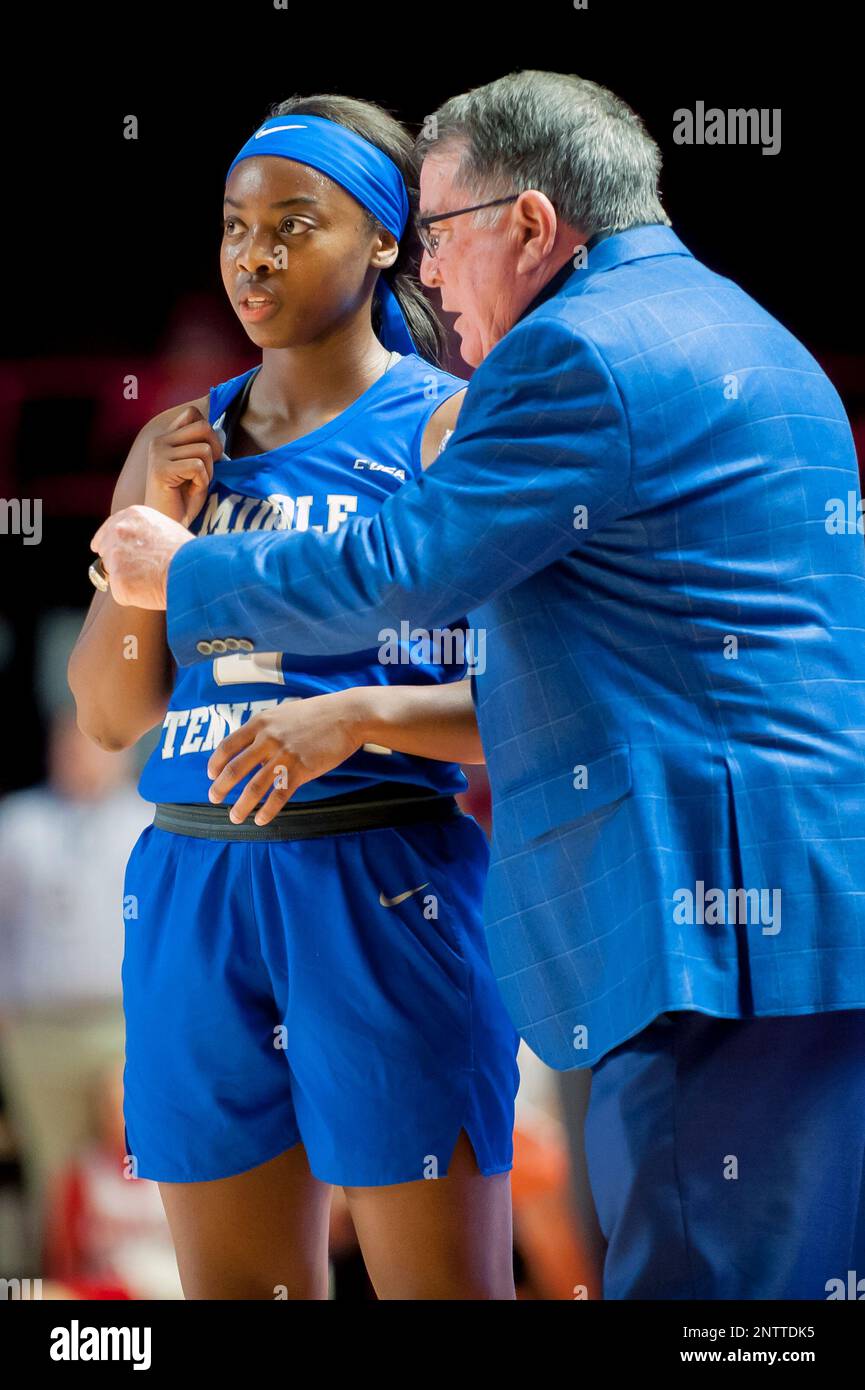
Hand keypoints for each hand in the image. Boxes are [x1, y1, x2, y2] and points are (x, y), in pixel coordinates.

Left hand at [90, 505, 193, 608]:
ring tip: (152, 581)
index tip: (103, 549)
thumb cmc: (189, 553)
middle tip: (139, 573)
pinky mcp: (117, 581)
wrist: (195, 569)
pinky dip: (134, 597)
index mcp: (132, 516)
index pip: (108, 529)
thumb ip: (145, 532)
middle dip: (117, 563)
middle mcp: (119, 531)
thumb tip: (137, 546)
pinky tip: (152, 591)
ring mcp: (116, 556)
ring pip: (112, 574)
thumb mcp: (167, 528)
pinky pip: (121, 594)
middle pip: (106, 552)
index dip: (108, 542)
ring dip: (127, 580)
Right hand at [144, 405, 222, 524]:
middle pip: (203, 426)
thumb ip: (202, 445)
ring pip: (204, 449)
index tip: (209, 454)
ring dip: (208, 471)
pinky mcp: (161, 469)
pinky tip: (190, 490)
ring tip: (194, 484)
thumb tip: (220, 432)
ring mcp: (158, 454)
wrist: (168, 522)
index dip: (210, 431)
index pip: (193, 413)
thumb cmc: (184, 497)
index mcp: (167, 437)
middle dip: (215, 449)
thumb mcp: (196, 465)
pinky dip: (202, 482)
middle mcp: (159, 441)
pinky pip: (197, 466)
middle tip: (208, 470)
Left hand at [207, 690, 364, 824]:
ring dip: (241, 806)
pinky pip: (278, 795)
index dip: (216, 763)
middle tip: (214, 799)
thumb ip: (265, 729)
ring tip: (234, 817)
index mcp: (260, 723)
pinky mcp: (301, 770)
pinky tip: (260, 820)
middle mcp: (268, 739)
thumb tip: (250, 747)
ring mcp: (284, 755)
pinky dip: (267, 811)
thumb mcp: (283, 713)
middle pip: (235, 768)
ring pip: (254, 787)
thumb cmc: (317, 714)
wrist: (347, 715)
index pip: (228, 745)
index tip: (211, 774)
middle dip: (220, 787)